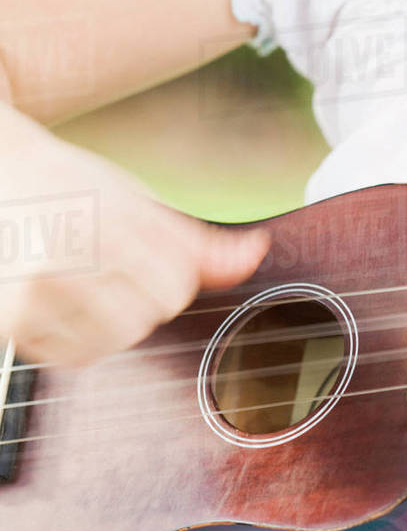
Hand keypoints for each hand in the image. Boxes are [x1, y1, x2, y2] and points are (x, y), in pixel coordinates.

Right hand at [0, 102, 270, 366]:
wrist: (2, 173)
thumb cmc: (73, 187)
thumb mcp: (140, 201)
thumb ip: (199, 242)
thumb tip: (257, 254)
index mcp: (112, 220)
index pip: (175, 286)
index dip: (169, 276)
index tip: (145, 255)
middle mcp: (73, 254)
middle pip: (144, 319)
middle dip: (139, 299)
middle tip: (111, 267)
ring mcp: (36, 289)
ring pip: (111, 343)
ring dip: (110, 325)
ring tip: (88, 285)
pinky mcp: (10, 319)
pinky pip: (71, 356)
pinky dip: (78, 340)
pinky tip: (65, 304)